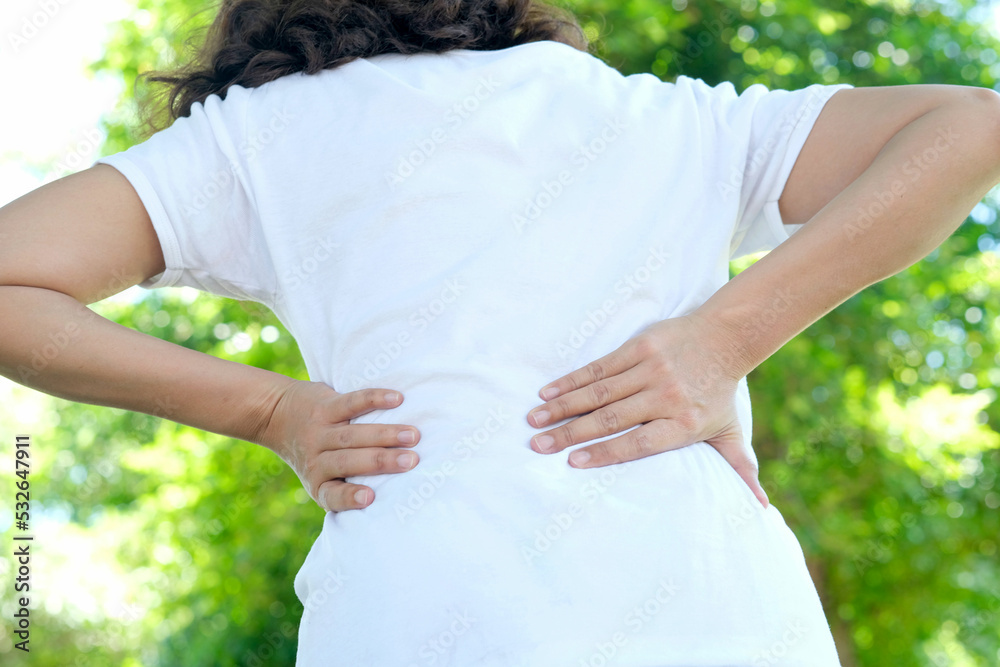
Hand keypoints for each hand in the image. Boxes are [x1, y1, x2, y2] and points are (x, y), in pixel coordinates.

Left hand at [253, 380, 420, 511]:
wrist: (277, 414)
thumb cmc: (314, 453)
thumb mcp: (318, 476)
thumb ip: (345, 484)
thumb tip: (392, 496)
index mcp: (319, 483)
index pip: (332, 495)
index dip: (349, 497)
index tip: (369, 497)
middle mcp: (316, 458)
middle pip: (350, 461)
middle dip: (382, 461)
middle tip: (412, 461)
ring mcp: (320, 431)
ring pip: (352, 434)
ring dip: (385, 434)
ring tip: (413, 435)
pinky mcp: (324, 406)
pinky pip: (351, 403)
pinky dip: (374, 399)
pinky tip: (397, 399)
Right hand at [526, 313, 767, 507]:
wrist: (725, 338)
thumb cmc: (720, 392)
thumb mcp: (729, 432)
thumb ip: (739, 468)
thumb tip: (760, 508)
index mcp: (683, 423)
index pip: (638, 443)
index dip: (605, 452)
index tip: (573, 462)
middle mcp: (665, 397)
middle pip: (611, 418)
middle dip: (570, 433)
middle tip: (538, 447)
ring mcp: (650, 370)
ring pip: (598, 392)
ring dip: (562, 407)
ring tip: (534, 421)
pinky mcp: (639, 348)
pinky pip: (600, 367)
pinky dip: (572, 380)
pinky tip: (548, 391)